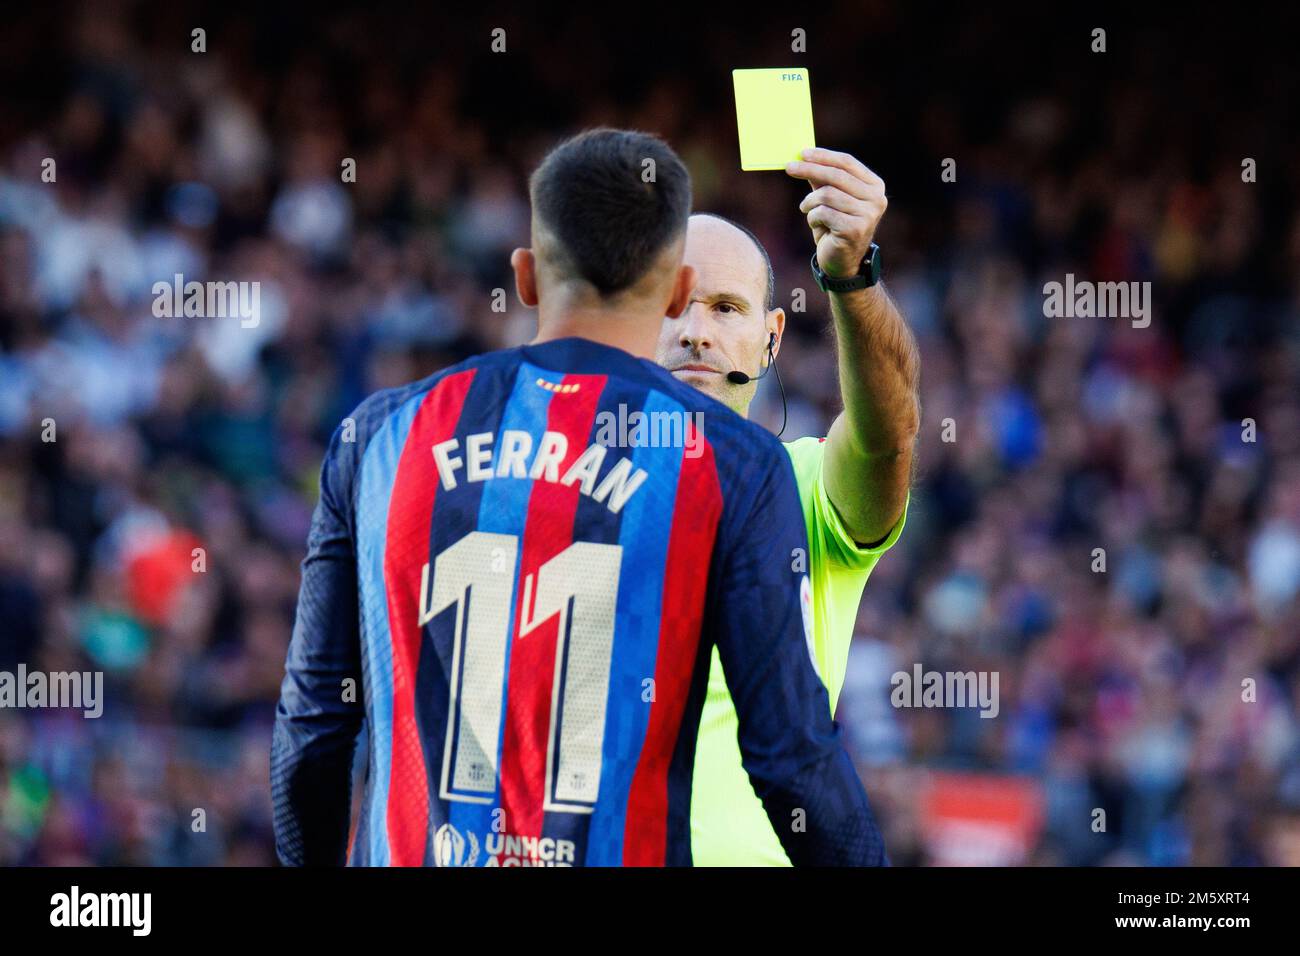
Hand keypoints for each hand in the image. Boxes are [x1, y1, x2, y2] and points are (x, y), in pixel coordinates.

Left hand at [786, 148, 886, 278]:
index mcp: (874, 186)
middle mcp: (876, 199)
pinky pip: (823, 213)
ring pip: (827, 194)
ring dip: (810, 202)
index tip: (802, 153)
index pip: (847, 162)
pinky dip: (813, 217)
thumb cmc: (835, 227)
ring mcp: (868, 215)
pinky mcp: (855, 229)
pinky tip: (816, 224)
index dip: (823, 156)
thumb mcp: (830, 199)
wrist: (842, 262)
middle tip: (789, 167)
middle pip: (836, 175)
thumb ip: (822, 179)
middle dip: (809, 169)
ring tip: (806, 209)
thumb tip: (804, 157)